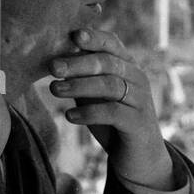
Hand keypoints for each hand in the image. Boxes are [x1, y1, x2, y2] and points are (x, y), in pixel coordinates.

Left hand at [48, 27, 175, 190]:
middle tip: (53, 67)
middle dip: (78, 63)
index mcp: (127, 66)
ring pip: (110, 85)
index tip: (73, 36)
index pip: (112, 44)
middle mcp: (137, 78)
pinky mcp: (138, 123)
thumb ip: (82, 77)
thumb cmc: (112, 120)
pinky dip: (89, 112)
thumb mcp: (96, 95)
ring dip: (79, 86)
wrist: (139, 158)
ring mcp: (140, 100)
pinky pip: (113, 112)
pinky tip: (70, 116)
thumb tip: (54, 60)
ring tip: (54, 90)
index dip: (93, 38)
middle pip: (107, 63)